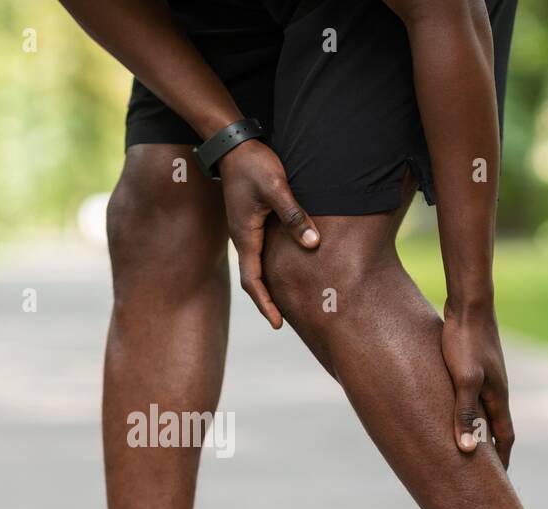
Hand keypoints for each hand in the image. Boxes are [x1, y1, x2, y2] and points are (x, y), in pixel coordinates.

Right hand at [216, 139, 319, 327]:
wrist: (233, 145)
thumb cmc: (254, 165)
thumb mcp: (277, 188)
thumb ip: (295, 217)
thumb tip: (314, 245)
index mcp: (246, 237)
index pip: (253, 281)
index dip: (266, 304)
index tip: (278, 324)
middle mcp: (243, 238)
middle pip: (253, 280)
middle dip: (266, 302)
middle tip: (282, 322)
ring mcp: (246, 230)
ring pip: (256, 267)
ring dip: (267, 287)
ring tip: (284, 302)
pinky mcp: (251, 221)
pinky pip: (259, 253)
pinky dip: (268, 268)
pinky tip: (282, 269)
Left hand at [441, 305, 514, 468]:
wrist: (469, 304)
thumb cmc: (465, 341)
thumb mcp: (463, 380)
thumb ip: (464, 414)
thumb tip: (468, 451)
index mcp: (497, 397)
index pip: (504, 438)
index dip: (501, 461)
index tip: (498, 483)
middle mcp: (497, 389)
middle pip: (496, 427)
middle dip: (491, 451)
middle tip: (483, 473)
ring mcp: (487, 376)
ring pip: (485, 411)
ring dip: (479, 431)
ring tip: (467, 447)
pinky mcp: (475, 365)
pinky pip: (473, 396)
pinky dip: (468, 411)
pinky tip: (453, 411)